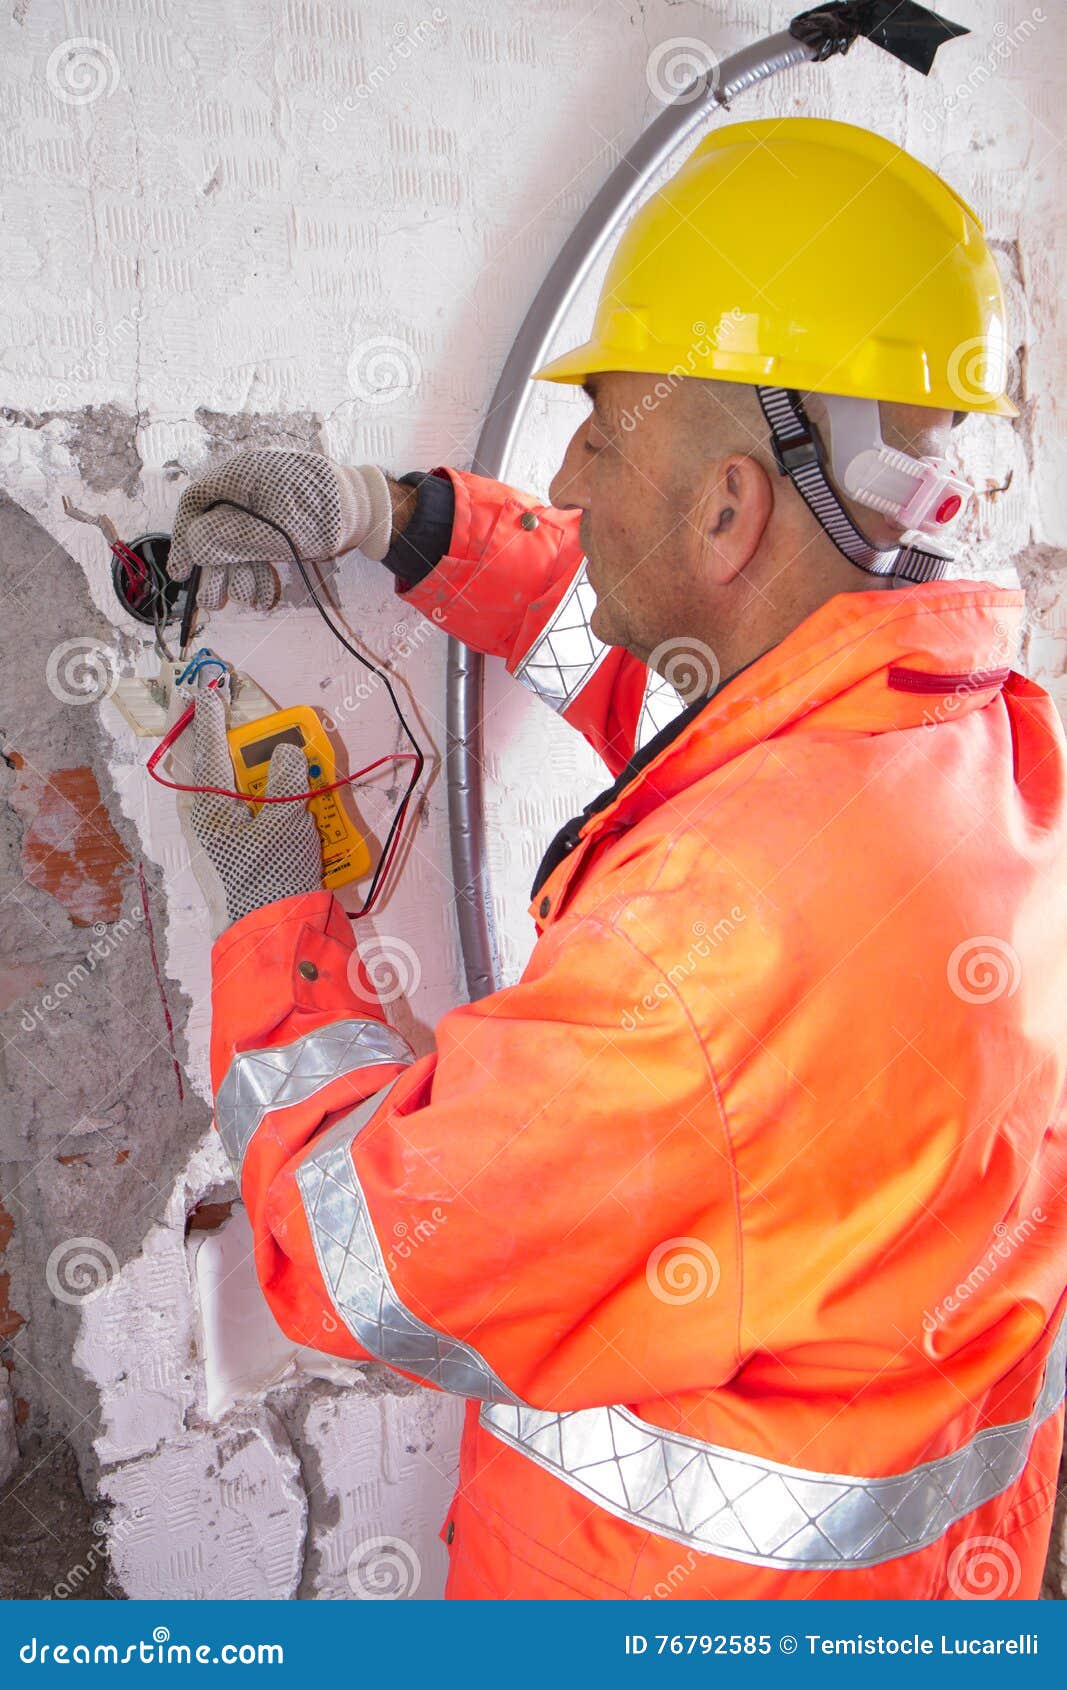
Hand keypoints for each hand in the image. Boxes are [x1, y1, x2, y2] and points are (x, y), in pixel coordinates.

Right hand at [167, 450, 393, 611]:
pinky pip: (254, 550)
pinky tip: (264, 596)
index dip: (184, 538)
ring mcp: (260, 510)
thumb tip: (193, 546)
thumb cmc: (328, 512)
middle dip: (215, 571)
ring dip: (239, 578)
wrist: (368, 512)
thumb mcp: (280, 528)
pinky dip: (257, 574)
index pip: (196, 502)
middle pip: (213, 531)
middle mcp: (245, 490)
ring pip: (234, 546)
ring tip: (253, 601)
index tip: (181, 571)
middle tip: (214, 603)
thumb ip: (234, 537)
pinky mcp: (275, 527)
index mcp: (241, 475)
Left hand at [183, 689, 322, 935]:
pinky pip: (229, 808)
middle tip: (206, 704)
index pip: (205, 744)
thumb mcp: (287, 821)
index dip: (208, 713)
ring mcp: (210, 835)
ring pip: (214, 785)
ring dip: (226, 763)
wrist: (269, 936)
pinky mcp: (225, 851)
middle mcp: (200, 815)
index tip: (207, 685)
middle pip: (199, 762)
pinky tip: (258, 789)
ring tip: (235, 742)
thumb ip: (285, 779)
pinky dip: (241, 792)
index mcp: (207, 802)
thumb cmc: (272, 875)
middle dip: (205, 732)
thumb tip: (284, 752)